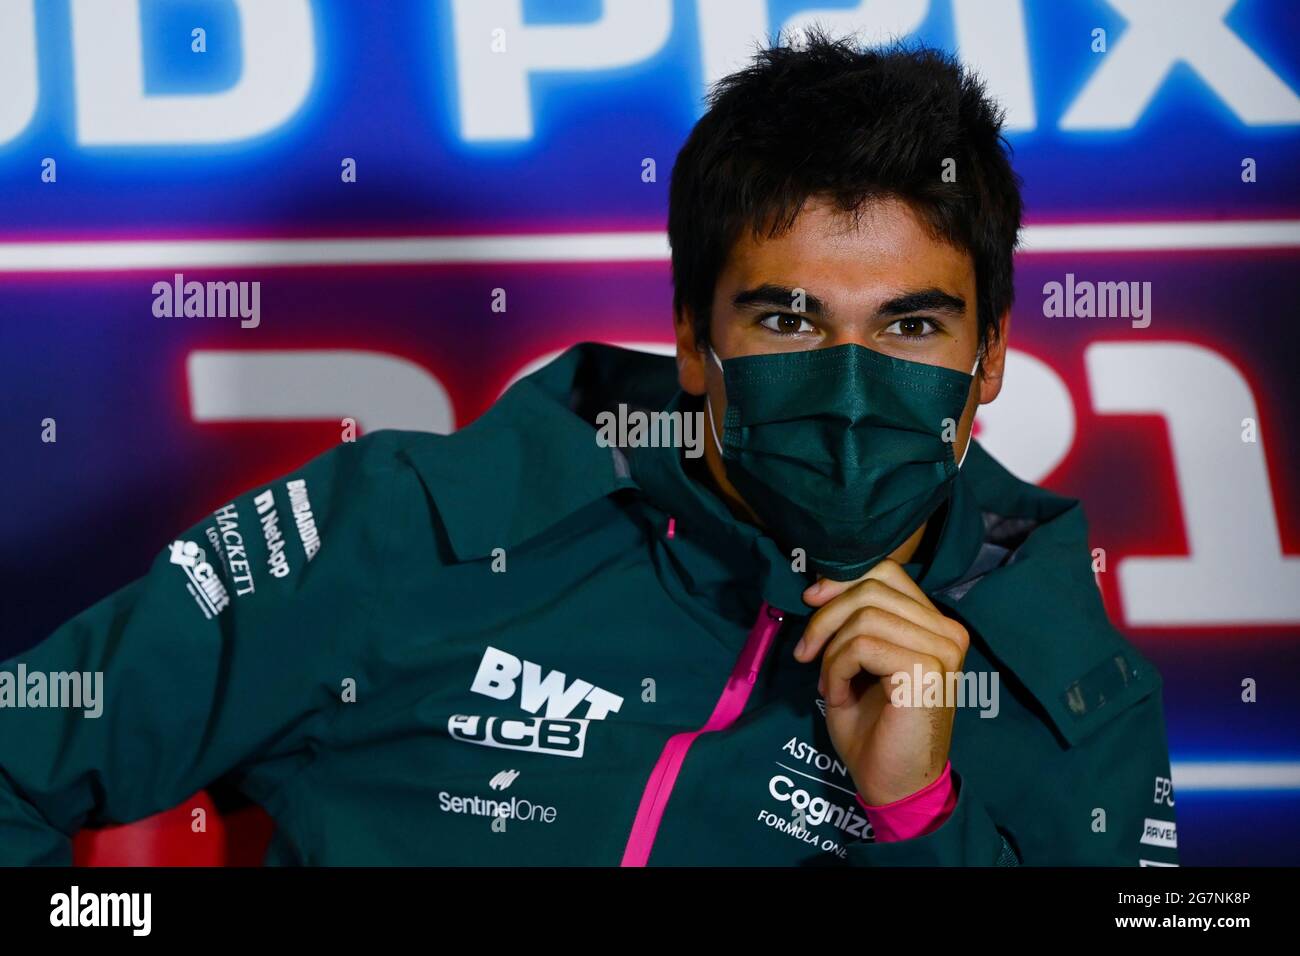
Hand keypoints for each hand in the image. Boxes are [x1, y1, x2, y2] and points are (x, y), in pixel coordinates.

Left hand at [793, 558, 968, 805]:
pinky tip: (838, 696)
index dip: (842, 580)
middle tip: (805, 653)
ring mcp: (941, 650)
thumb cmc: (873, 728)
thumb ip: (854, 621)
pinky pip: (861, 646)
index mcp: (935, 625)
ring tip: (829, 685)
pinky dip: (836, 669)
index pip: (887, 571)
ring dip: (830, 651)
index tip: (810, 601)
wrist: (893, 784)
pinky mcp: (926, 670)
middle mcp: (946, 632)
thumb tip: (820, 586)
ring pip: (863, 615)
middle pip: (871, 588)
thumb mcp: (860, 662)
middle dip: (825, 616)